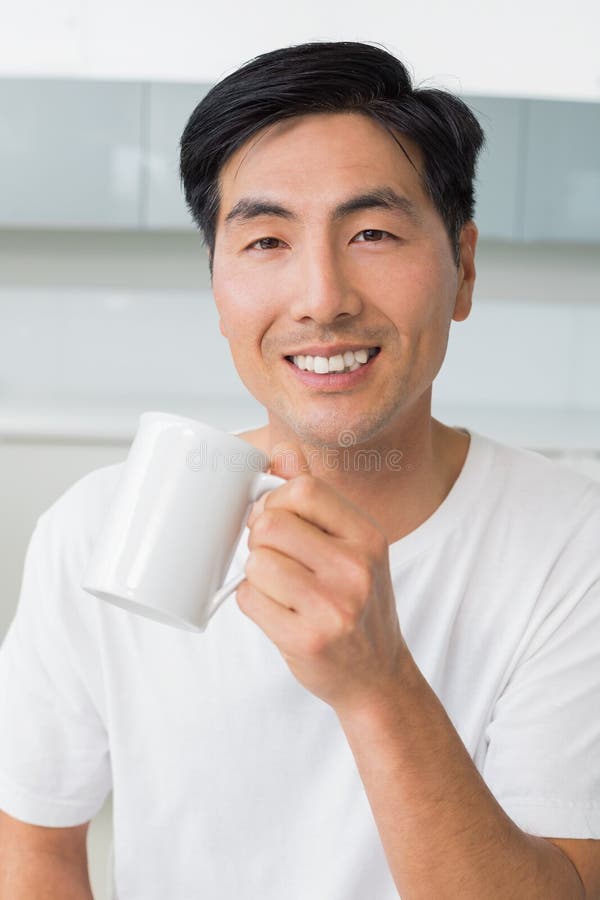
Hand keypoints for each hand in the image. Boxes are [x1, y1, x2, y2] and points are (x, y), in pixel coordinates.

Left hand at [237, 443, 407, 715]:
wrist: (378, 675)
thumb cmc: (358, 603)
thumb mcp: (353, 546)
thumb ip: (317, 499)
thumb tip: (283, 451)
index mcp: (367, 536)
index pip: (302, 489)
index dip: (276, 500)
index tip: (277, 518)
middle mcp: (355, 568)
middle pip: (270, 524)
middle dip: (260, 538)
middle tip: (273, 556)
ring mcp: (333, 606)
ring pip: (256, 562)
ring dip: (256, 573)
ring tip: (279, 587)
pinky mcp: (306, 638)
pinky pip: (249, 598)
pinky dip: (252, 601)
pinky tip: (277, 611)